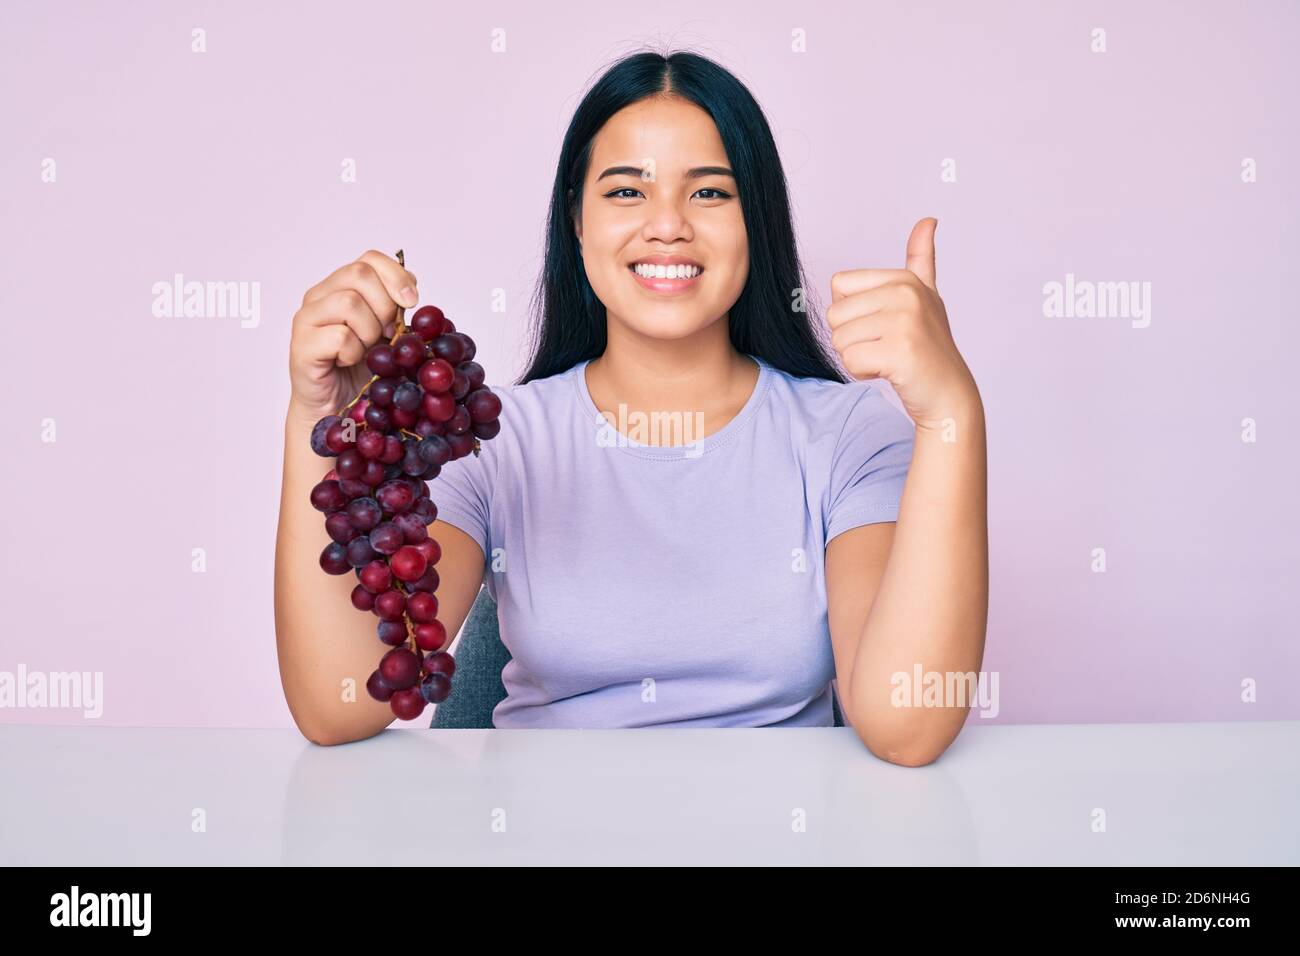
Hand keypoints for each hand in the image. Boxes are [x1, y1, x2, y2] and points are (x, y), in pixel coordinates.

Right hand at [288, 250, 419, 423]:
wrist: (336, 407)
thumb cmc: (359, 370)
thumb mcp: (386, 333)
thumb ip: (395, 309)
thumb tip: (410, 291)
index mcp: (340, 287)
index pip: (369, 260)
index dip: (396, 276)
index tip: (412, 301)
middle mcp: (320, 296)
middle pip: (360, 274)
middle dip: (385, 306)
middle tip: (386, 334)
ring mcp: (307, 319)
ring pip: (349, 303)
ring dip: (369, 332)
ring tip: (364, 351)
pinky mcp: (302, 345)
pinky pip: (340, 337)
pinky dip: (354, 353)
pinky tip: (347, 362)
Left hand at [826, 218, 978, 429]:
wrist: (948, 392)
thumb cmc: (929, 346)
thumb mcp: (926, 295)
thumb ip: (921, 259)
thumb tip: (929, 220)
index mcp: (904, 279)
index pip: (838, 286)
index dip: (851, 312)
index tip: (881, 324)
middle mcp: (906, 294)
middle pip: (835, 315)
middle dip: (852, 338)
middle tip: (885, 346)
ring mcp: (905, 321)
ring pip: (840, 340)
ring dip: (857, 357)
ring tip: (888, 358)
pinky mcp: (900, 351)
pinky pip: (850, 361)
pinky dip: (863, 373)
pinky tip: (890, 371)